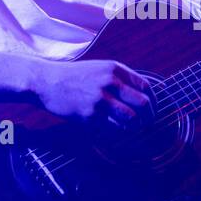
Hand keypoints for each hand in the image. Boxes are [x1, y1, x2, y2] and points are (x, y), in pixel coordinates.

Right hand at [32, 58, 154, 131]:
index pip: (145, 87)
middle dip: (148, 117)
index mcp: (114, 69)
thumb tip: (144, 97)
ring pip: (131, 120)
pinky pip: (113, 129)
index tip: (151, 109)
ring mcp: (99, 100)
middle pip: (142, 104)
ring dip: (136, 127)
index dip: (153, 101)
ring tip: (133, 128)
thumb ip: (121, 79)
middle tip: (146, 123)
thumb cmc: (75, 76)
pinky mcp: (90, 116)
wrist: (47, 82)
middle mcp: (109, 83)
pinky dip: (118, 131)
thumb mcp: (100, 68)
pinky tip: (116, 129)